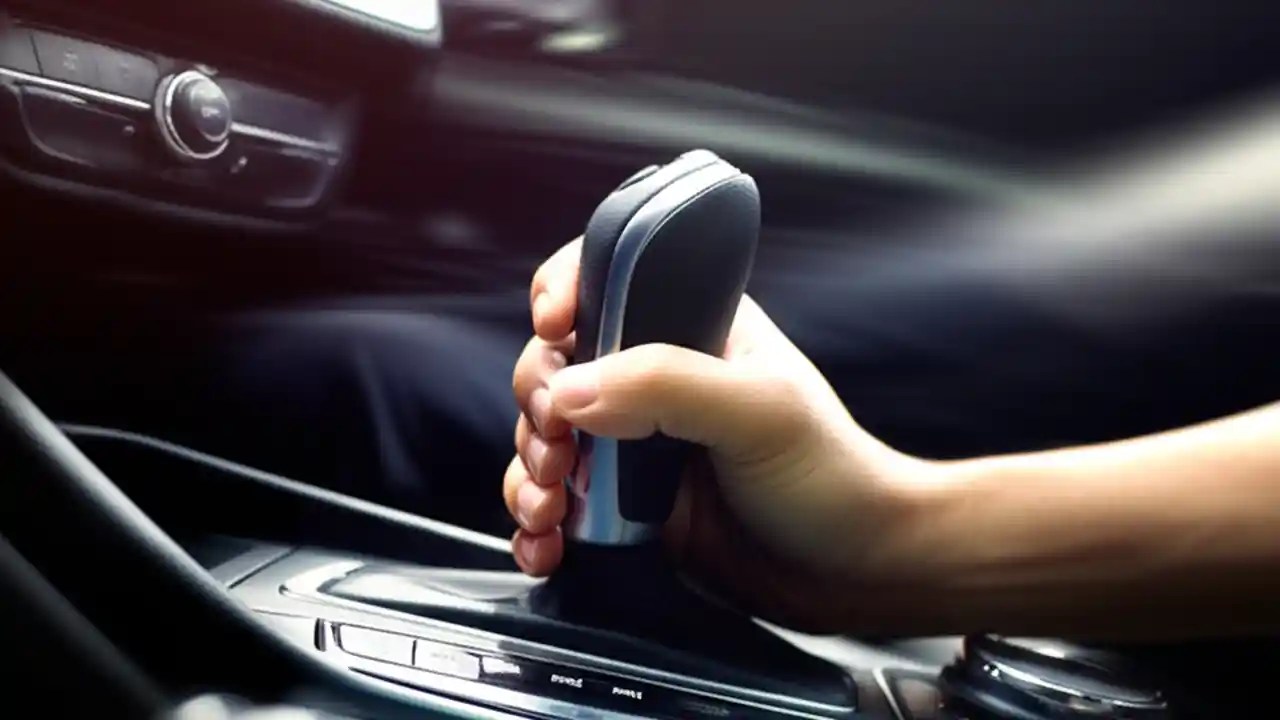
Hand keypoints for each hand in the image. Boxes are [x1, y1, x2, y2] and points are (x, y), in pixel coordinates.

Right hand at [505, 238, 938, 632]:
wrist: (852, 572)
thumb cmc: (832, 477)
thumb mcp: (760, 412)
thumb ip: (666, 385)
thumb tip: (573, 388)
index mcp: (692, 327)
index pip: (605, 279)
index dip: (563, 294)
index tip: (553, 328)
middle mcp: (655, 379)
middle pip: (555, 365)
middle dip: (539, 406)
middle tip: (559, 449)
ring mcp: (634, 443)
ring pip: (546, 437)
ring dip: (529, 470)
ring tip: (549, 509)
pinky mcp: (623, 505)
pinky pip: (557, 502)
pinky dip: (538, 524)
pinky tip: (546, 545)